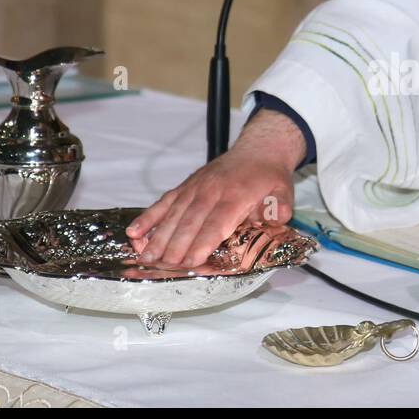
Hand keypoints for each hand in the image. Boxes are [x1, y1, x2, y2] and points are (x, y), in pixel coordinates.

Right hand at [124, 109, 305, 266]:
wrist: (258, 150)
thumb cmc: (269, 177)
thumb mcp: (283, 191)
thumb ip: (280, 207)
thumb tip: (277, 217)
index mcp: (235, 196)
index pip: (216, 223)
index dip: (202, 243)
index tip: (190, 262)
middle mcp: (211, 191)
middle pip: (190, 222)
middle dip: (175, 246)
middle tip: (162, 268)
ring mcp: (195, 188)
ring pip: (173, 214)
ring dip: (158, 237)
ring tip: (145, 258)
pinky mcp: (185, 186)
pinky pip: (164, 202)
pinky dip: (148, 217)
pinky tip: (134, 232)